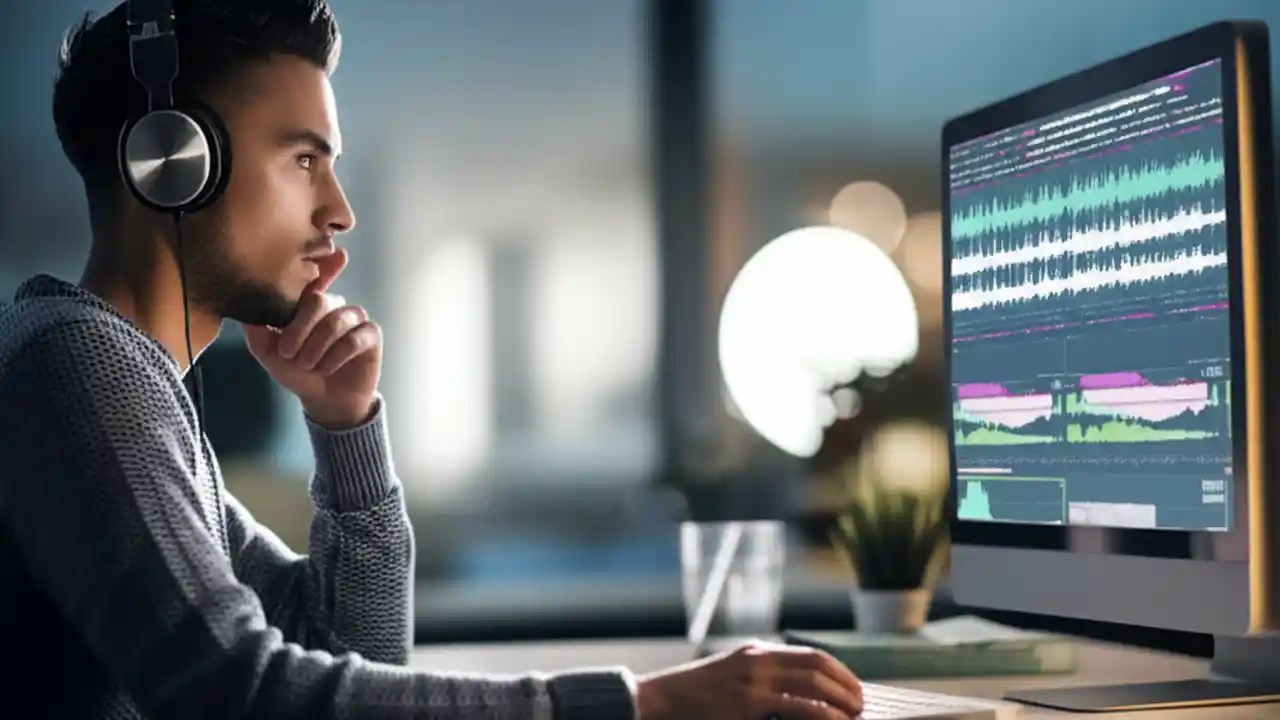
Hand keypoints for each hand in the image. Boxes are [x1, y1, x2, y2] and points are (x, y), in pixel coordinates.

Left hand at [243, 247, 382, 428]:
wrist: (324, 401)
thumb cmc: (298, 373)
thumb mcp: (269, 354)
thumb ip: (257, 332)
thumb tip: (246, 311)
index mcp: (310, 306)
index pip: (316, 279)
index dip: (326, 266)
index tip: (338, 254)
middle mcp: (334, 307)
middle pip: (319, 300)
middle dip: (300, 329)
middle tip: (288, 353)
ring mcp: (355, 320)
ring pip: (336, 321)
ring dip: (316, 347)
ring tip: (307, 365)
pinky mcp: (371, 336)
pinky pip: (355, 338)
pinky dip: (337, 355)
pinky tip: (327, 368)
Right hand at [637, 640, 862, 719]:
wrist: (664, 699)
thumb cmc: (698, 693)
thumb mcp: (733, 671)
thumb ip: (763, 672)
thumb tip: (800, 685)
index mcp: (758, 652)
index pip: (811, 655)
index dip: (839, 671)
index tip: (853, 687)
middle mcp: (759, 662)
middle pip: (817, 668)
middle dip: (846, 687)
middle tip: (859, 705)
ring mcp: (754, 684)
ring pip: (812, 686)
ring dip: (839, 702)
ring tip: (852, 716)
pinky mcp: (748, 706)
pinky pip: (796, 708)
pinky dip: (821, 714)